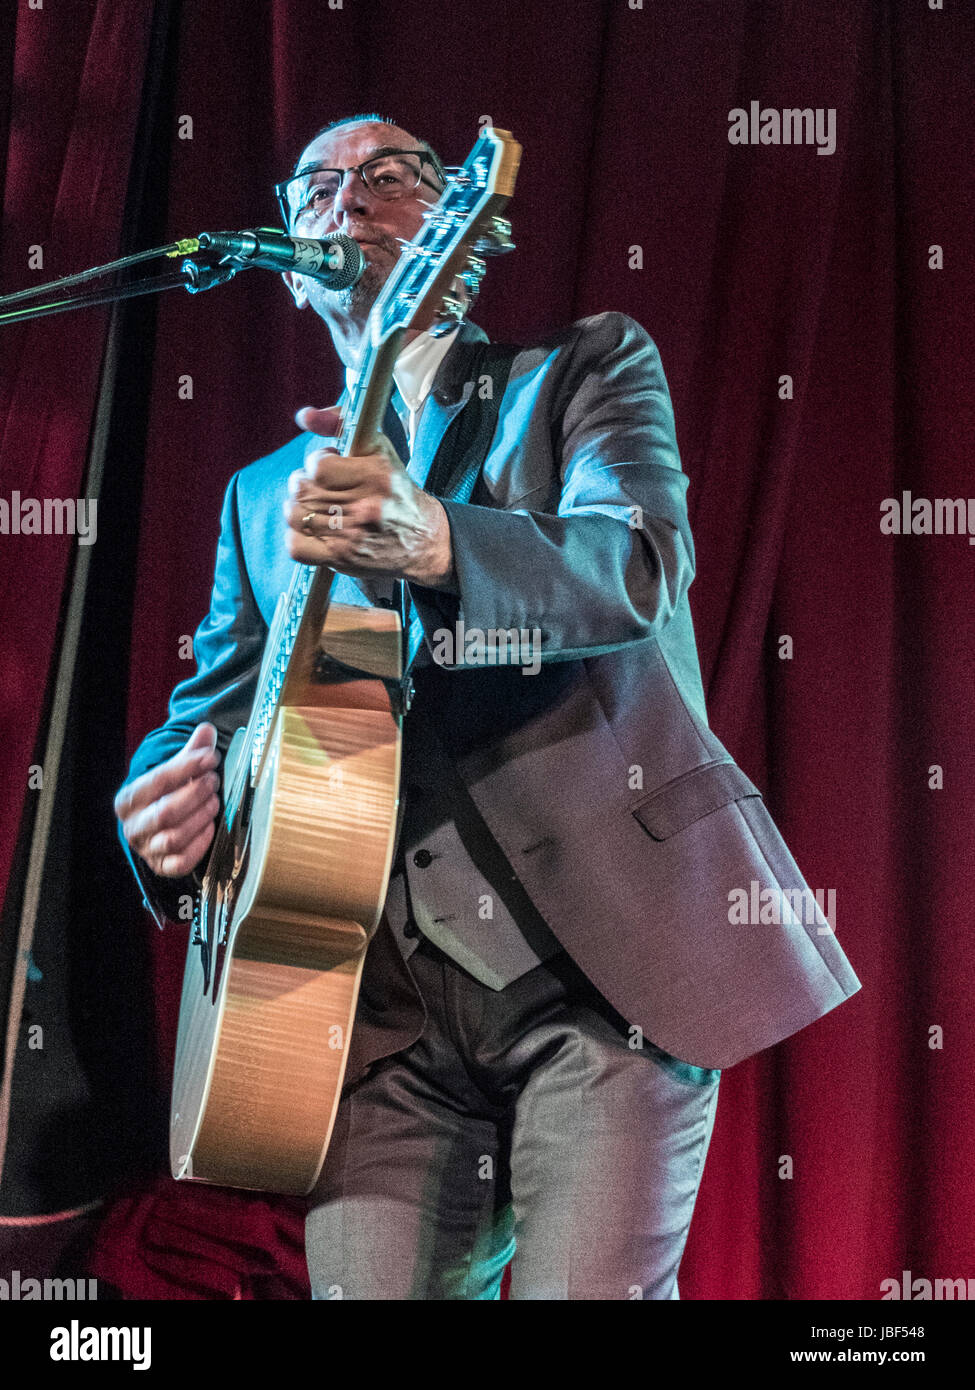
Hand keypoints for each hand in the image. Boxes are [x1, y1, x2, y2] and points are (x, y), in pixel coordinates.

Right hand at [114, 723, 220, 878]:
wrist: (158, 828)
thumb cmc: (168, 795)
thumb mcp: (175, 772)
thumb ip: (190, 752)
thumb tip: (208, 729)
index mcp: (129, 799)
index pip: (157, 781)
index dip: (187, 767)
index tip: (211, 757)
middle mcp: (132, 827)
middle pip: (165, 812)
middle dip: (195, 794)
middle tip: (214, 781)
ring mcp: (146, 849)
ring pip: (174, 837)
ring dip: (200, 817)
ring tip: (215, 802)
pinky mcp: (162, 867)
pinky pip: (180, 862)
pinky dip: (199, 845)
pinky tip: (211, 828)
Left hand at [283, 405, 454, 588]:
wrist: (422, 540)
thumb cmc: (396, 493)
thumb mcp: (378, 450)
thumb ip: (340, 424)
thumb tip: (305, 416)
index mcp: (376, 475)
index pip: (318, 466)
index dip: (316, 464)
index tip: (329, 468)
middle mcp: (365, 506)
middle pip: (302, 489)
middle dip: (307, 485)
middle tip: (322, 489)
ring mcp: (352, 535)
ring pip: (294, 514)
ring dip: (300, 509)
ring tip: (318, 508)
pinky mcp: (341, 558)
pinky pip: (295, 546)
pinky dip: (298, 537)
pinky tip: (314, 530)